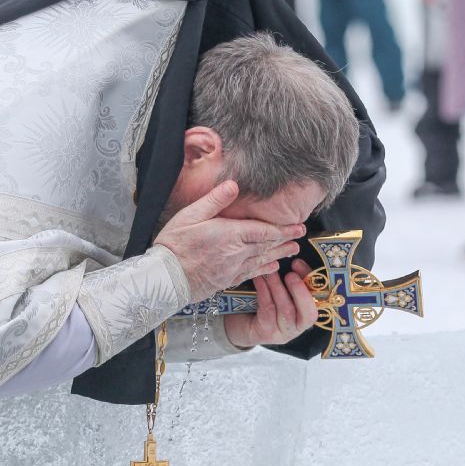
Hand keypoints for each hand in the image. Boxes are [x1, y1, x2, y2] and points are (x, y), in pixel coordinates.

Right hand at [154, 180, 306, 302]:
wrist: (164, 278)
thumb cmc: (174, 245)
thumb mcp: (191, 215)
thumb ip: (214, 201)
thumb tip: (234, 185)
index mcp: (230, 235)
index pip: (264, 231)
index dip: (283, 229)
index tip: (299, 226)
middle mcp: (237, 253)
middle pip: (267, 246)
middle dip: (285, 241)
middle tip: (300, 237)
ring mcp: (233, 269)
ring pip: (262, 260)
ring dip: (279, 254)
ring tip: (292, 251)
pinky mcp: (227, 280)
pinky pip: (252, 274)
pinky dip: (265, 270)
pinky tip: (272, 267)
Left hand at [225, 260, 319, 348]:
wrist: (241, 321)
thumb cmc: (266, 301)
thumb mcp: (281, 289)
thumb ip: (292, 279)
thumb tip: (294, 260)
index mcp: (309, 311)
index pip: (318, 297)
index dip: (310, 280)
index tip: (297, 263)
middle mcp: (300, 325)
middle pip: (308, 312)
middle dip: (300, 291)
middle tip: (290, 274)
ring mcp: (284, 332)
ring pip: (286, 310)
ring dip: (278, 288)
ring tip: (271, 273)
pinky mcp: (268, 334)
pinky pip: (268, 311)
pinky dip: (264, 293)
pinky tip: (259, 280)